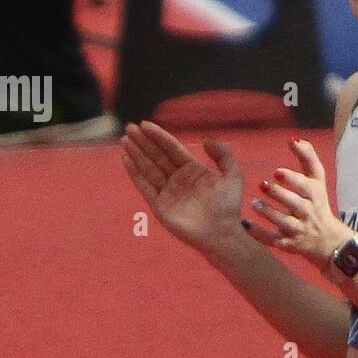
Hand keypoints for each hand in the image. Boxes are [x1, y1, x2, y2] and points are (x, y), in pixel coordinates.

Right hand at [121, 121, 245, 257]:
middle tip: (129, 127)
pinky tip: (126, 159)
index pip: (172, 149)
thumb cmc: (228, 207)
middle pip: (157, 156)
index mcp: (192, 171)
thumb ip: (224, 155)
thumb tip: (206, 140)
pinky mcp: (160, 207)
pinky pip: (145, 187)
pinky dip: (135, 174)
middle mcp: (178, 180)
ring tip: (124, 139)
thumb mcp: (233, 175)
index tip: (145, 124)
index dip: (159, 137)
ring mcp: (168, 193)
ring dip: (136, 154)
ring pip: (148, 169)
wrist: (222, 233)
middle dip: (143, 142)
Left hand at [244, 137, 349, 268]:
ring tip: (254, 203)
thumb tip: (293, 139)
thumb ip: (308, 158)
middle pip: (295, 204)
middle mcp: (308, 213)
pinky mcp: (288, 244)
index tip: (277, 172)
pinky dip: (259, 233)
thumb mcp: (318, 180)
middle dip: (279, 194)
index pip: (306, 186)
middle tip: (262, 184)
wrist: (328, 240)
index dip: (292, 179)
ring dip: (269, 213)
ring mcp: (298, 230)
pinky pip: (273, 240)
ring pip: (284, 222)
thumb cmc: (318, 203)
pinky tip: (245, 224)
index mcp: (315, 195)